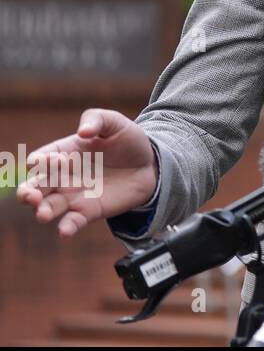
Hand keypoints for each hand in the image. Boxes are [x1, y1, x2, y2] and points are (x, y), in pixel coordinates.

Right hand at [15, 109, 157, 237]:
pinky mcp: (89, 211)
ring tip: (43, 214)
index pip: (41, 159)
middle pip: (35, 187)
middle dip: (27, 192)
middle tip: (30, 196)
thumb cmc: (126, 140)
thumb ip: (96, 119)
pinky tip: (65, 231)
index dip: (42, 162)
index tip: (56, 160)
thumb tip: (83, 131)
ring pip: (48, 207)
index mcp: (62, 153)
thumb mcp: (113, 122)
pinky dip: (66, 228)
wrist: (149, 163)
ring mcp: (73, 196)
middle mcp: (62, 176)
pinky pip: (72, 222)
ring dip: (42, 212)